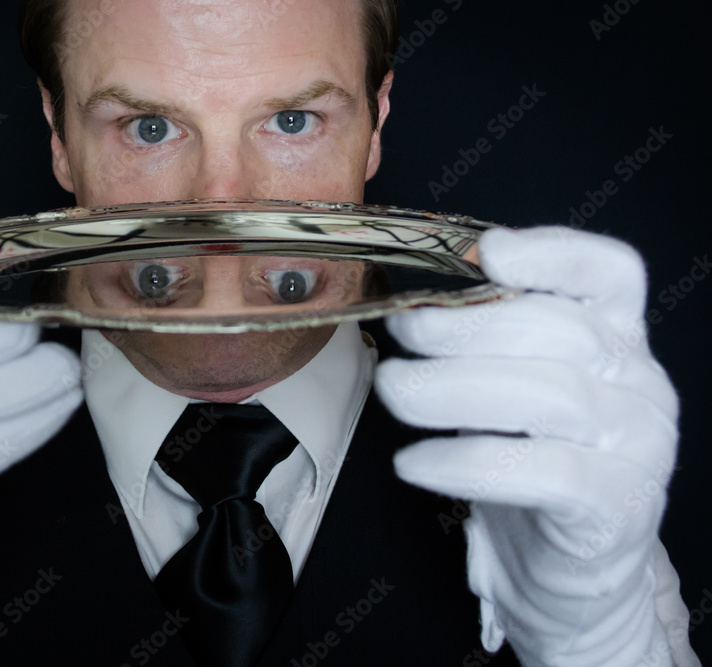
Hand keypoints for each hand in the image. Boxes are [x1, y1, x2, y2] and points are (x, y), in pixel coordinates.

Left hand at [375, 227, 686, 665]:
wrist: (566, 572)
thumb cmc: (527, 466)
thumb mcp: (509, 391)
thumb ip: (488, 345)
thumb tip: (414, 309)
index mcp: (619, 338)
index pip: (610, 272)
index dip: (551, 251)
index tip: (484, 253)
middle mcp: (641, 382)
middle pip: (560, 328)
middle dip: (466, 324)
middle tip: (402, 332)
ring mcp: (639, 445)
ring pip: (547, 394)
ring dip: (451, 387)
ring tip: (393, 391)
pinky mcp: (617, 505)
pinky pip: (539, 471)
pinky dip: (464, 460)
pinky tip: (413, 462)